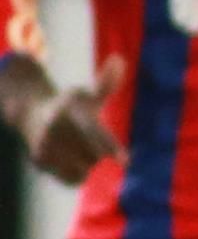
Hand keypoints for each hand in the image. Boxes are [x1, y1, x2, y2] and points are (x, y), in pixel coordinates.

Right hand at [8, 55, 123, 184]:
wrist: (30, 114)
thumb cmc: (69, 107)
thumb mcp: (87, 95)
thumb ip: (106, 83)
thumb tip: (119, 60)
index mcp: (71, 111)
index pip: (94, 131)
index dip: (110, 146)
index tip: (126, 161)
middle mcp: (55, 128)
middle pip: (96, 156)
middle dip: (97, 151)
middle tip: (82, 138)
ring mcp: (46, 145)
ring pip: (86, 169)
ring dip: (86, 162)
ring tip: (72, 146)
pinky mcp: (40, 161)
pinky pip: (73, 179)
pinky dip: (75, 173)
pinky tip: (66, 157)